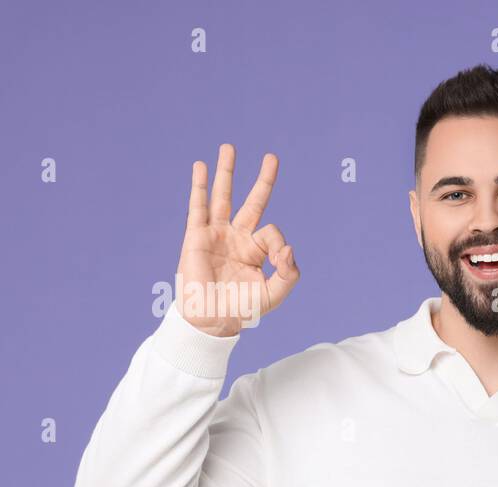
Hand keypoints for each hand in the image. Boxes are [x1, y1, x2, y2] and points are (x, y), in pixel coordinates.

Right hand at [175, 144, 299, 336]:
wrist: (212, 318)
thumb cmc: (243, 308)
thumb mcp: (274, 293)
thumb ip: (289, 273)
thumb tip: (290, 247)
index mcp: (256, 250)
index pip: (272, 231)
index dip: (278, 243)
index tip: (279, 258)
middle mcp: (237, 237)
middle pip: (253, 202)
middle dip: (263, 180)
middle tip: (271, 157)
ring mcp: (216, 234)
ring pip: (223, 196)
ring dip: (226, 172)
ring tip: (229, 148)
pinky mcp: (196, 235)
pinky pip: (198, 205)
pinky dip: (199, 185)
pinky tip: (200, 166)